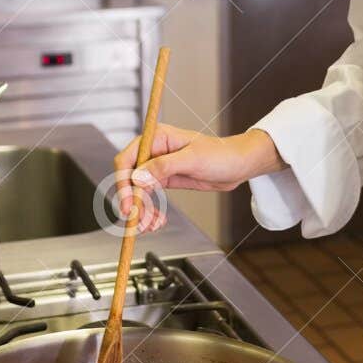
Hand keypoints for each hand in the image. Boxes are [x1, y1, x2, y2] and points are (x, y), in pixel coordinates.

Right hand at [112, 124, 284, 231]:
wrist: (238, 165)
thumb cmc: (221, 154)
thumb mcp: (193, 159)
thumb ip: (163, 166)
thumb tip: (137, 177)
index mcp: (156, 138)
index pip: (127, 159)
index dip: (124, 183)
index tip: (128, 204)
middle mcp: (153, 151)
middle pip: (129, 178)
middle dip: (133, 202)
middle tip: (139, 221)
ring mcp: (158, 166)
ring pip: (138, 191)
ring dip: (141, 210)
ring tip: (150, 225)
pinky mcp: (165, 179)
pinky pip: (149, 197)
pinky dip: (150, 210)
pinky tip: (157, 220)